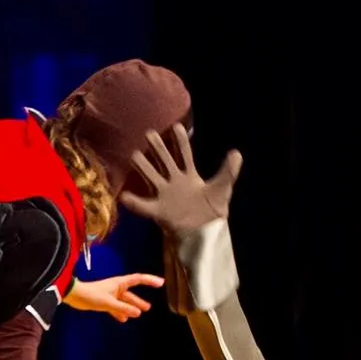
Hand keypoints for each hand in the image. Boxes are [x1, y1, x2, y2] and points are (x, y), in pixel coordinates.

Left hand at [65, 273, 163, 322]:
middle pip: (131, 294)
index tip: (161, 283)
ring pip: (124, 302)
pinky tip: (123, 320)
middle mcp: (117, 288)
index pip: (138, 279)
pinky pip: (115, 307)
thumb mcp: (109, 303)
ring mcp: (110, 295)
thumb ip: (123, 308)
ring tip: (139, 315)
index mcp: (120, 283)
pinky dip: (119, 313)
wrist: (75, 295)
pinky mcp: (104, 301)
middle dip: (139, 300)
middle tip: (149, 307)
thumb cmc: (92, 295)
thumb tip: (138, 313)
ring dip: (131, 308)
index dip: (150, 280)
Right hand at [119, 124, 241, 236]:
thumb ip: (229, 171)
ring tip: (134, 155)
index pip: (184, 154)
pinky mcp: (159, 212)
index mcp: (189, 176)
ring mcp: (164, 196)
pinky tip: (124, 196)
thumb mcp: (223, 188)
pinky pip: (144, 206)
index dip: (180, 141)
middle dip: (158, 147)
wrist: (205, 233)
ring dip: (143, 166)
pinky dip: (134, 202)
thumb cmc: (213, 210)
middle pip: (164, 161)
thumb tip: (236, 153)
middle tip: (150, 132)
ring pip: (151, 177)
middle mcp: (174, 182)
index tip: (176, 126)